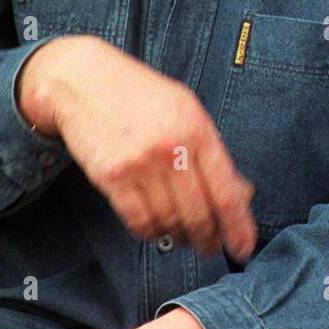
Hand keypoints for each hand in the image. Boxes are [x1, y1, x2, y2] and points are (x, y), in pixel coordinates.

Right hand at [18, 35, 256, 259]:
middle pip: (199, 214)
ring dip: (179, 237)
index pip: (226, 192)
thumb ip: (212, 152)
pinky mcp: (111, 176)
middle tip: (210, 248)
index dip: (238, 227)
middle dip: (208, 239)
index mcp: (198, 130)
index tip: (243, 247)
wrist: (85, 81)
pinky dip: (150, 232)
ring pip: (169, 222)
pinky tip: (155, 229)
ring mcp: (140, 164)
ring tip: (182, 237)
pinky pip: (138, 221)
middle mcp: (172, 149)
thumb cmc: (142, 96)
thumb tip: (242, 194)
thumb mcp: (187, 111)